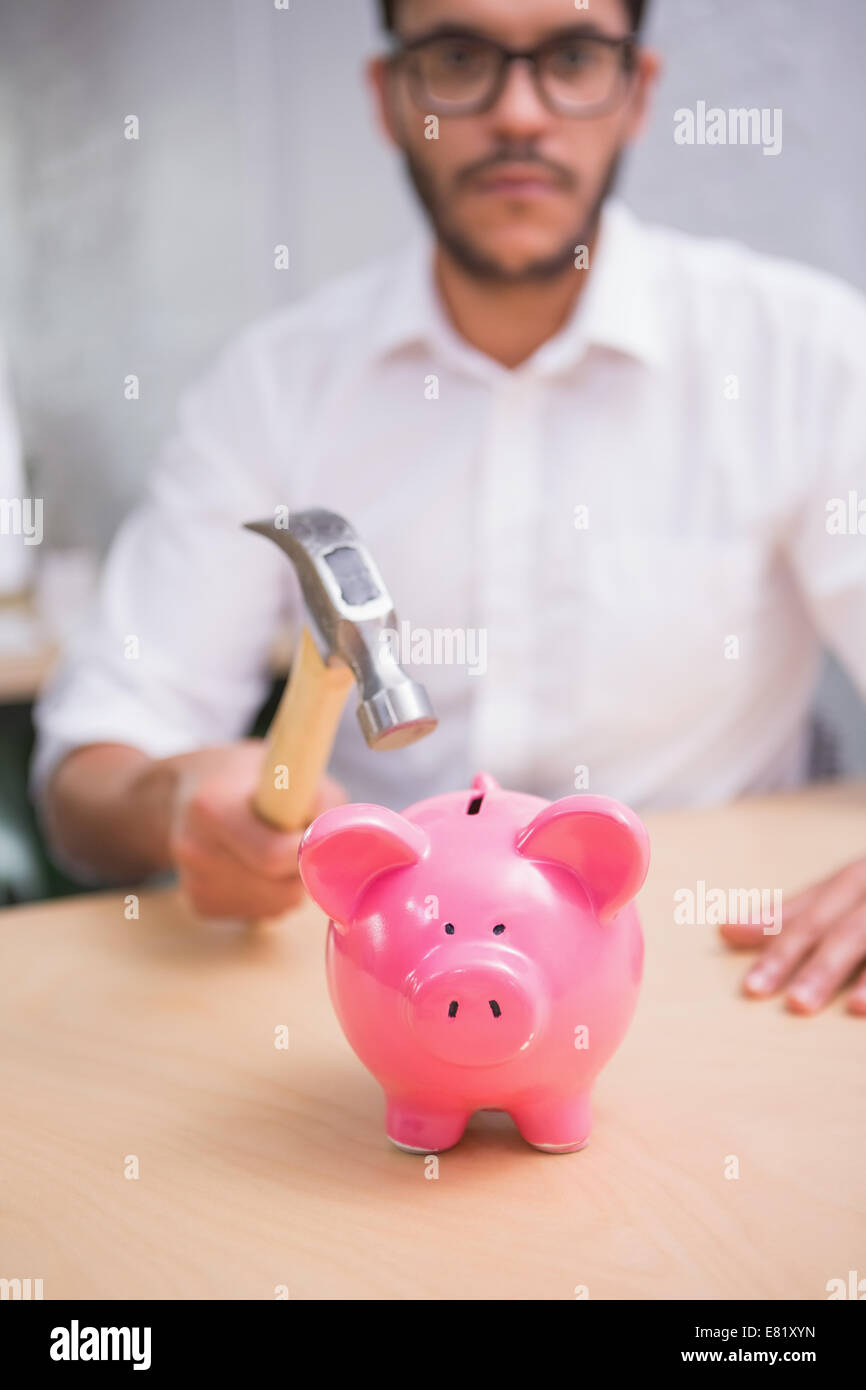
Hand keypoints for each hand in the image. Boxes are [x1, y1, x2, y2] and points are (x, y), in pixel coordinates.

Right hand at [168, 741, 346, 918]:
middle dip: (305, 867)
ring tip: (275, 845)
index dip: (308, 850)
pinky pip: (262, 913)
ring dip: (292, 882)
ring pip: (278, 904)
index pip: (273, 856)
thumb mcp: (286, 764)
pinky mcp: (202, 906)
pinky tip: (256, 864)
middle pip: (281, 887)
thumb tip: (339, 840)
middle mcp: (196, 850)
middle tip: (299, 838)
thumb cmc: (246, 776)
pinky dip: (273, 893)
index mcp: (212, 808)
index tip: (316, 834)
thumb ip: (319, 799)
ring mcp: (196, 883)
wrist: (187, 793)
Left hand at [720, 859, 865, 1014]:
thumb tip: (727, 930)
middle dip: (811, 962)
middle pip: (842, 927)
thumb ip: (792, 913)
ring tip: (831, 1006)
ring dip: (855, 975)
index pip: (811, 913)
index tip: (746, 978)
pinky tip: (863, 1006)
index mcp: (856, 878)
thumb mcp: (844, 889)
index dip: (776, 940)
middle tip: (779, 999)